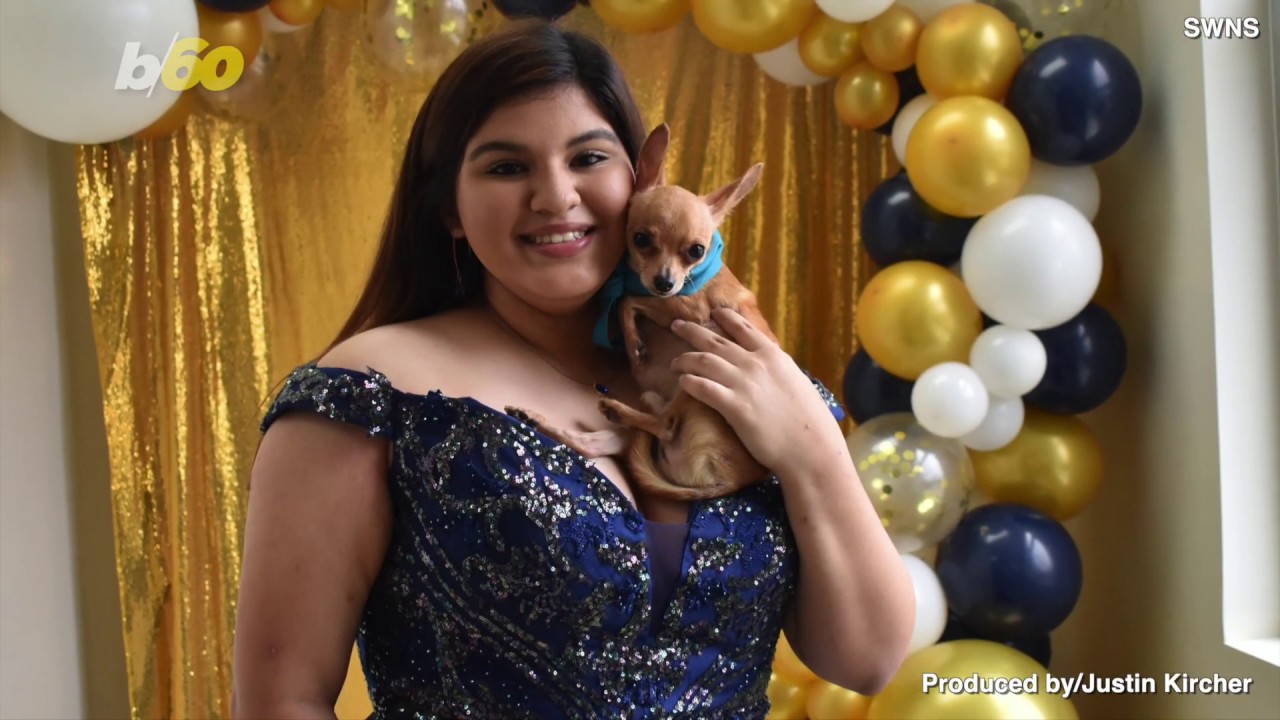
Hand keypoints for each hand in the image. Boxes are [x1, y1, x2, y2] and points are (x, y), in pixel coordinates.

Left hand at [669, 308, 848, 478]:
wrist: (811, 446)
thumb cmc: (809, 419)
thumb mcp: (796, 381)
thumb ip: (777, 369)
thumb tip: (769, 364)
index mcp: (773, 355)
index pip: (743, 327)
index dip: (724, 317)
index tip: (712, 312)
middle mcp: (756, 363)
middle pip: (715, 340)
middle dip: (692, 331)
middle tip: (676, 325)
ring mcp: (744, 384)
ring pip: (703, 361)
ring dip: (685, 359)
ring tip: (675, 363)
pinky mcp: (734, 407)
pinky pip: (703, 387)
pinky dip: (689, 382)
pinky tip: (682, 382)